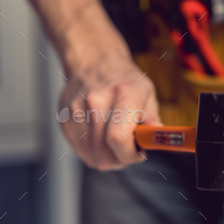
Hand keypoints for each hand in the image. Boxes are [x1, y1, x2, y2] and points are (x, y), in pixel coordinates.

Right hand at [58, 54, 161, 170]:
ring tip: (116, 143)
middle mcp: (96, 102)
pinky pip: (80, 151)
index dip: (130, 155)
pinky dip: (94, 152)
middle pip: (104, 154)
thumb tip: (158, 136)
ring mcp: (76, 111)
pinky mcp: (64, 120)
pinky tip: (102, 138)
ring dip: (107, 158)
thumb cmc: (125, 82)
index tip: (139, 153)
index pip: (118, 139)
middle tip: (129, 150)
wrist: (94, 63)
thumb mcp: (147, 93)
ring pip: (92, 156)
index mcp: (123, 94)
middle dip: (120, 160)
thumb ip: (153, 118)